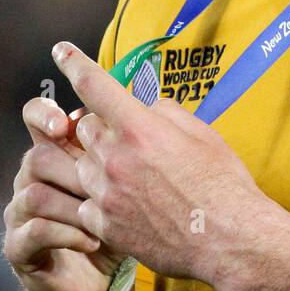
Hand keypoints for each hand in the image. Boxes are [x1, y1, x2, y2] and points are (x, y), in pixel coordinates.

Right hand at [3, 95, 124, 290]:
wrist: (104, 285)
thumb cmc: (120, 225)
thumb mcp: (129, 184)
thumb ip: (130, 148)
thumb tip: (152, 108)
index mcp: (56, 155)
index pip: (37, 119)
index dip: (45, 114)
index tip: (66, 122)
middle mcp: (31, 179)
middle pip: (38, 156)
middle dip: (74, 169)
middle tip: (105, 184)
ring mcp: (20, 214)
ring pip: (35, 194)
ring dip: (74, 205)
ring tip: (105, 219)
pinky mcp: (19, 248)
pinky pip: (36, 231)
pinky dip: (68, 234)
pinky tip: (95, 241)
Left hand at [51, 41, 265, 290]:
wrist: (229, 240)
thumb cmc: (224, 185)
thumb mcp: (202, 134)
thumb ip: (165, 113)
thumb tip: (146, 107)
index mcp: (139, 128)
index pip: (93, 84)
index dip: (73, 62)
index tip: (60, 50)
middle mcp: (115, 158)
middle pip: (84, 128)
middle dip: (101, 129)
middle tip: (128, 141)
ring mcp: (106, 194)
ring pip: (83, 167)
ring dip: (101, 166)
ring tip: (135, 179)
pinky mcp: (106, 226)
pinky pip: (87, 205)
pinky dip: (103, 202)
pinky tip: (132, 207)